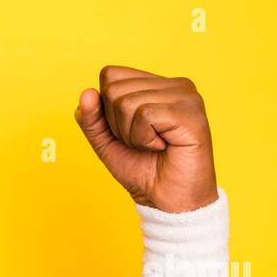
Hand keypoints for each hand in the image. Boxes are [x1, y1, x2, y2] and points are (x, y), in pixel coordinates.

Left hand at [74, 65, 217, 212]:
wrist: (167, 201)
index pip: (110, 75)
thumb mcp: (107, 143)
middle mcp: (174, 84)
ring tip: (153, 145)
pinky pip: (144, 115)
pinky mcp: (190, 112)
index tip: (128, 132)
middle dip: (117, 124)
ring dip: (130, 135)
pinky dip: (143, 139)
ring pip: (127, 102)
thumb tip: (86, 94)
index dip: (105, 109)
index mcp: (156, 85)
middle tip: (142, 142)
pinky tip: (162, 147)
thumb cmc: (143, 171)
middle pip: (114, 88)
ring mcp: (185, 95)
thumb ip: (92, 119)